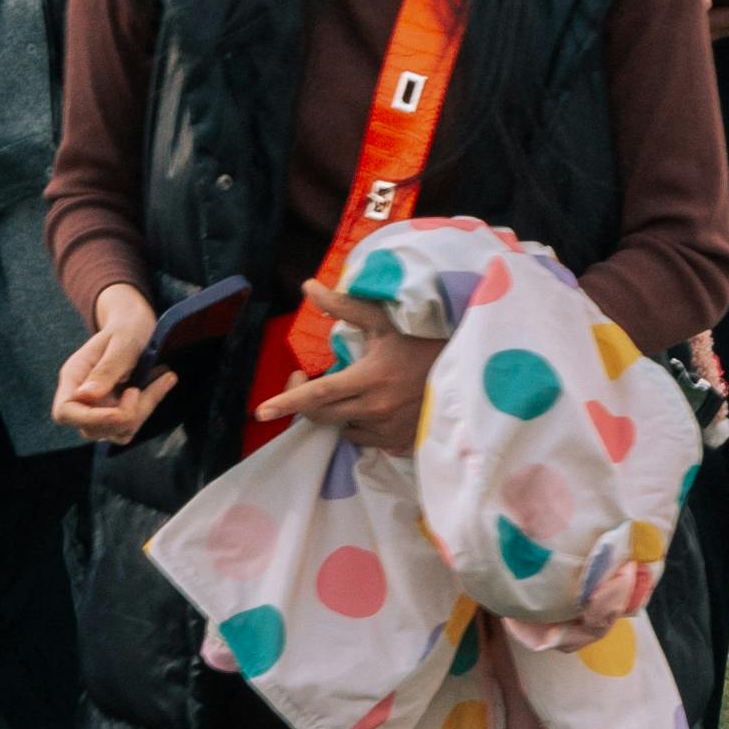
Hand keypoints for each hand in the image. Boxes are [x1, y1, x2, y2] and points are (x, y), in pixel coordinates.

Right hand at [53, 283, 172, 448]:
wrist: (137, 323)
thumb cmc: (127, 327)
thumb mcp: (122, 343)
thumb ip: (106, 369)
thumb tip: (84, 396)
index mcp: (74, 377)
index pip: (65, 412)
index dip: (91, 419)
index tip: (121, 408)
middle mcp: (83, 396)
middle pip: (93, 429)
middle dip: (126, 416)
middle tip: (143, 387)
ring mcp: (99, 408)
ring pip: (117, 433)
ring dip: (143, 412)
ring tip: (162, 378)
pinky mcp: (118, 413)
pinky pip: (132, 427)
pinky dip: (149, 409)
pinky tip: (163, 382)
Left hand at [252, 283, 435, 450]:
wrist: (467, 369)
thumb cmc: (424, 340)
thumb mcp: (385, 319)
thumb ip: (344, 305)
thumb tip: (308, 287)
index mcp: (369, 379)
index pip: (317, 394)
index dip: (286, 402)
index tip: (260, 412)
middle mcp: (376, 409)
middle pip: (322, 416)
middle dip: (304, 401)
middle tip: (306, 379)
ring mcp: (390, 429)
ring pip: (342, 429)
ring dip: (334, 412)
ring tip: (346, 391)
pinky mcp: (401, 442)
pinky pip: (365, 439)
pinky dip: (358, 424)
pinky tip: (369, 406)